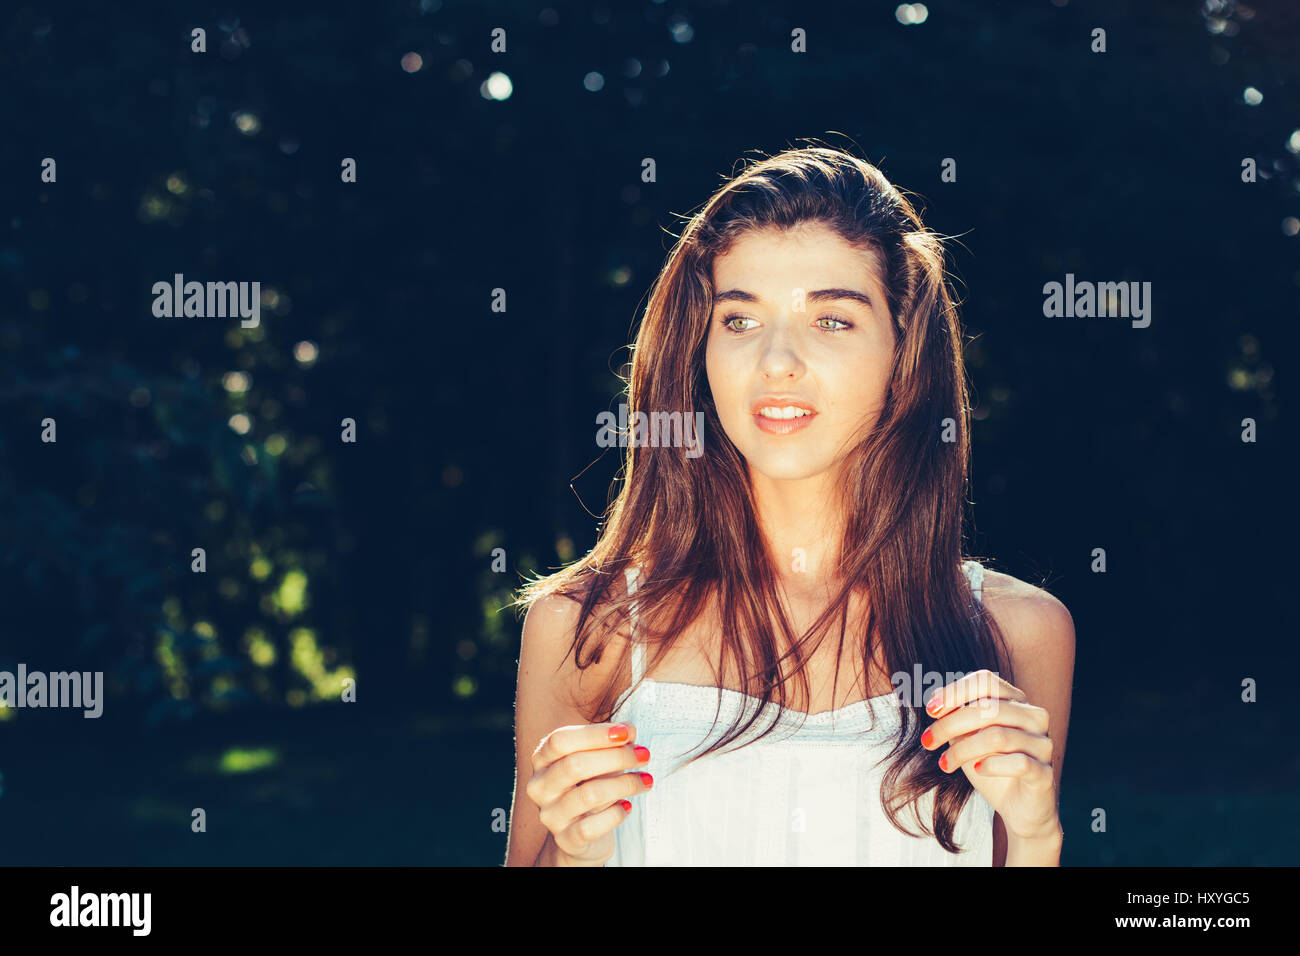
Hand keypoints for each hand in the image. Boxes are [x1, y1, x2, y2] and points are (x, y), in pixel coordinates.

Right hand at [525, 722, 653, 865]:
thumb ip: (612, 744)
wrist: (582, 836)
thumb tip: (629, 731)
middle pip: (574, 765)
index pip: (561, 740)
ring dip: (624, 784)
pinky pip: (592, 827)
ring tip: (645, 780)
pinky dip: (615, 814)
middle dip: (616, 756)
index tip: (628, 732)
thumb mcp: (598, 761)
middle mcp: (540, 787)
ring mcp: (550, 815)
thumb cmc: (590, 788)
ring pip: (589, 795)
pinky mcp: (565, 840)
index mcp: (542, 760)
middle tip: (644, 755)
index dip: (595, 734)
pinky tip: (627, 806)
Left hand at [921, 669, 1059, 842]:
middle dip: (950, 724)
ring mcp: (1042, 744)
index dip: (955, 692)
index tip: (930, 710)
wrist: (1018, 809)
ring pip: (997, 736)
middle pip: (988, 708)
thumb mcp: (967, 739)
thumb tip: (935, 701)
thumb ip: (956, 718)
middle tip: (927, 741)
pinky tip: (977, 770)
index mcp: (1017, 701)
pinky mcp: (1045, 773)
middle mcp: (1034, 717)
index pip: (986, 681)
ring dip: (962, 750)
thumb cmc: (991, 767)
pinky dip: (992, 765)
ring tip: (945, 763)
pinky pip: (1018, 763)